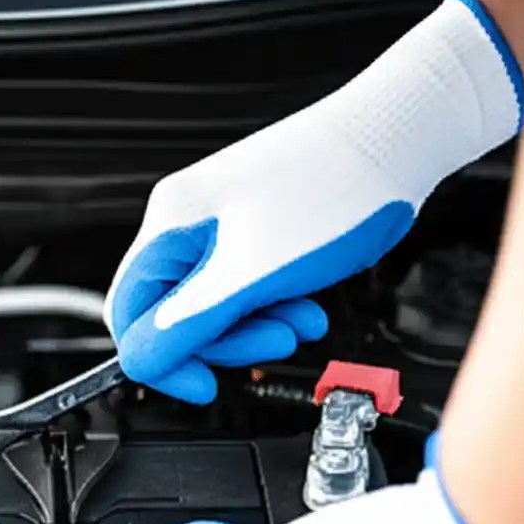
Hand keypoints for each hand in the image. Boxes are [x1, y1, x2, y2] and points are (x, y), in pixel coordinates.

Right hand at [104, 0, 523, 402]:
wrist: (395, 140)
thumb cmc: (330, 188)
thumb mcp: (252, 273)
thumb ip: (191, 322)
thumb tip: (142, 360)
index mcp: (171, 223)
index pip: (129, 313)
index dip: (161, 358)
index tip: (204, 384)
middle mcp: (190, 220)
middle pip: (174, 313)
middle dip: (224, 340)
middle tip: (271, 343)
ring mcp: (225, 225)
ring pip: (216, 305)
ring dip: (257, 326)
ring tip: (299, 321)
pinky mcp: (259, 232)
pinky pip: (249, 287)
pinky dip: (277, 306)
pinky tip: (307, 304)